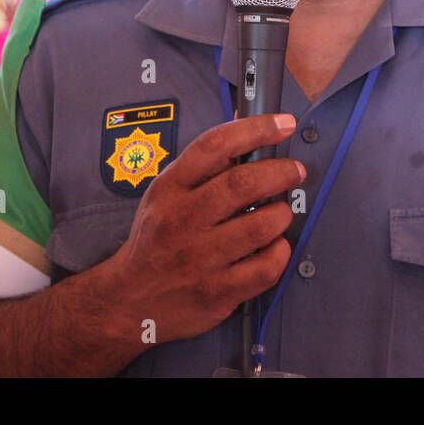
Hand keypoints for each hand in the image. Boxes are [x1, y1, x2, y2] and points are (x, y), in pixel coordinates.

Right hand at [105, 113, 303, 346]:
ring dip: (281, 214)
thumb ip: (204, 165)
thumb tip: (248, 125)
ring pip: (260, 226)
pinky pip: (266, 268)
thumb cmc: (156, 239)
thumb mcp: (166, 194)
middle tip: (294, 172)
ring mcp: (200, 259)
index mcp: (169, 189)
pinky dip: (280, 252)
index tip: (283, 124)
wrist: (129, 300)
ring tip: (280, 213)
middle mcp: (183, 220)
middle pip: (242, 184)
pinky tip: (274, 245)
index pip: (214, 146)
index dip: (255, 129)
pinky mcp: (217, 292)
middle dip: (280, 172)